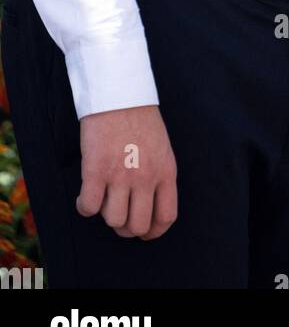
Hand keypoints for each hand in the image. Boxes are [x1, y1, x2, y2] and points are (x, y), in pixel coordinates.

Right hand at [77, 105, 177, 240]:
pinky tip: (84, 196)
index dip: (153, 232)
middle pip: (138, 225)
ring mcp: (121, 176)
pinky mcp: (96, 170)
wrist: (118, 93)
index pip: (166, 217)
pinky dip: (84, 207)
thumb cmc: (139, 118)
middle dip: (127, 228)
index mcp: (166, 171)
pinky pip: (89, 207)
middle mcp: (146, 177)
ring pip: (114, 220)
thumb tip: (148, 204)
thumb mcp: (162, 147)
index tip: (144, 233)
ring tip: (102, 200)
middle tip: (118, 216)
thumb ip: (158, 175)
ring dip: (105, 215)